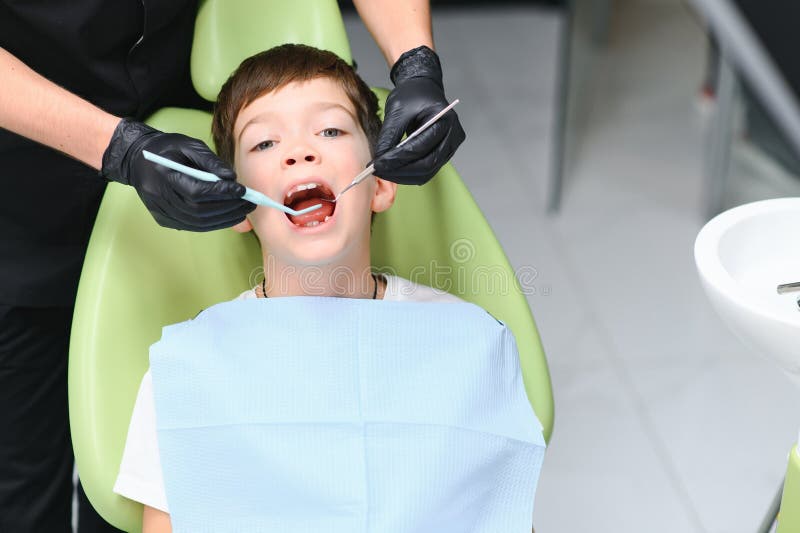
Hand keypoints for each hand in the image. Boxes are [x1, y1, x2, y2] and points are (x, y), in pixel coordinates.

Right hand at [100, 119, 254, 230]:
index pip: (197, 191)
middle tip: (250, 202)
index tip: (242, 190)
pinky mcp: (165, 220)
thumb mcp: (187, 144)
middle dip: (229, 208)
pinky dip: (214, 223)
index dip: (222, 193)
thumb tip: (231, 177)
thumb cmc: (166, 149)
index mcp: (164, 176)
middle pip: (200, 210)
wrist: (137, 160)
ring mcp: (161, 212)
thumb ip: (209, 160)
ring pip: (198, 222)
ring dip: (225, 218)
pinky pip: (193, 226)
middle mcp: (160, 198)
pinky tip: (228, 215)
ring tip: (243, 210)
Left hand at [373, 46, 464, 184]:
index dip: (396, 159)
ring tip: (384, 172)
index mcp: (444, 120)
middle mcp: (453, 136)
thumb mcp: (397, 109)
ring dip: (404, 176)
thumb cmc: (413, 94)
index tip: (377, 165)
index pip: (419, 147)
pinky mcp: (443, 154)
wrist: (423, 88)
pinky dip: (410, 173)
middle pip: (426, 164)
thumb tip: (380, 160)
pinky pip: (427, 170)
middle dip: (400, 171)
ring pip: (427, 172)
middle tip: (378, 171)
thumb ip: (389, 135)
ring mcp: (450, 147)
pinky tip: (394, 171)